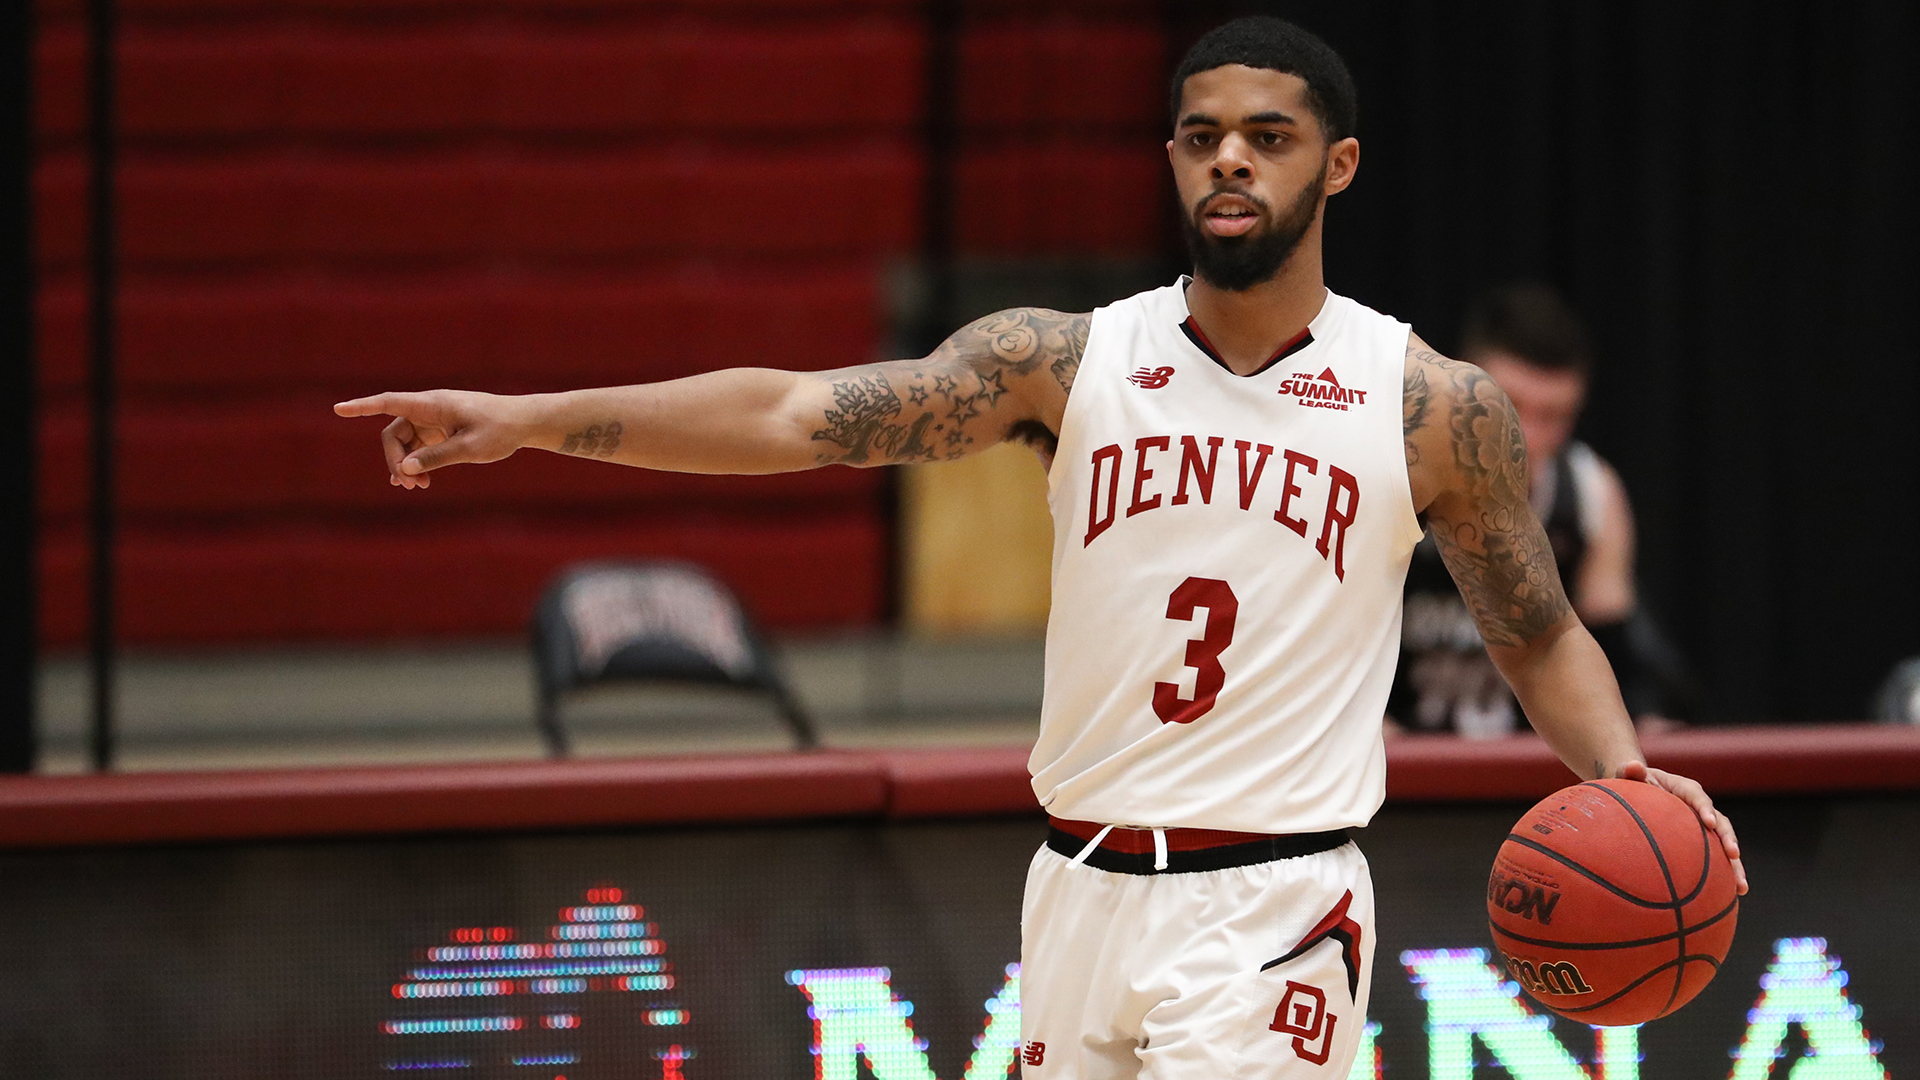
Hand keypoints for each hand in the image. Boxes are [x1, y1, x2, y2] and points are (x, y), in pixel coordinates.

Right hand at [334, 390, 529, 489]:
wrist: (524, 423)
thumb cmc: (500, 430)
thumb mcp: (470, 448)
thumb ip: (436, 458)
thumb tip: (404, 469)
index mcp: (433, 404)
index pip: (390, 402)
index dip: (363, 407)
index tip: (339, 409)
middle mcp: (429, 408)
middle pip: (394, 432)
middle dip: (395, 459)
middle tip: (409, 486)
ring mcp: (434, 418)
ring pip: (406, 442)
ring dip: (407, 464)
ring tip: (417, 488)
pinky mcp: (441, 429)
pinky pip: (419, 445)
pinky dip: (417, 462)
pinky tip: (415, 481)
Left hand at [1619, 760, 1747, 894]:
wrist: (1640, 792)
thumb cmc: (1633, 784)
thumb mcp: (1628, 775)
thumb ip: (1629, 771)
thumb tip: (1632, 765)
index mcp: (1685, 789)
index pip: (1697, 796)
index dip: (1705, 808)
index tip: (1709, 823)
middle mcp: (1700, 806)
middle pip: (1720, 822)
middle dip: (1728, 839)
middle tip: (1733, 855)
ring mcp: (1704, 825)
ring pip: (1724, 844)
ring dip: (1735, 865)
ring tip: (1741, 887)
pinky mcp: (1702, 841)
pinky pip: (1716, 858)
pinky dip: (1725, 875)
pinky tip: (1731, 897)